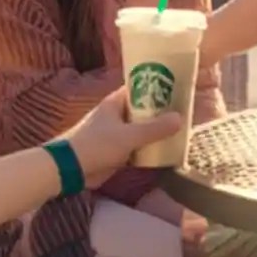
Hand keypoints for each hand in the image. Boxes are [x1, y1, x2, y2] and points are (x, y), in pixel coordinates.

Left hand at [63, 86, 182, 187]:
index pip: (139, 88)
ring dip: (157, 131)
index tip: (177, 88)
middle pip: (144, 109)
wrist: (70, 169)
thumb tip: (181, 118)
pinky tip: (167, 150)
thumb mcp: (128, 136)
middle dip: (162, 111)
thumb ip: (154, 128)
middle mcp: (117, 115)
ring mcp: (117, 133)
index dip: (157, 86)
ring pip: (142, 129)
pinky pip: (138, 146)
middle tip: (185, 111)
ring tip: (182, 130)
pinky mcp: (117, 151)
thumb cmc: (97, 145)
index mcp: (115, 103)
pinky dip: (150, 148)